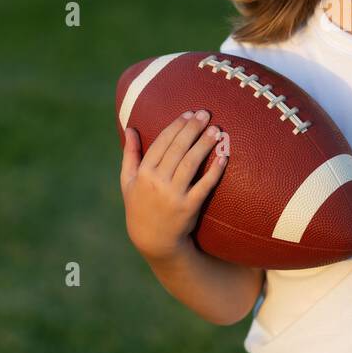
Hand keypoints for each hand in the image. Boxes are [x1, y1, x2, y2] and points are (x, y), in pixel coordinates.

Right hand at [119, 112, 227, 263]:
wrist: (152, 239)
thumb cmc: (139, 206)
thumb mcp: (128, 181)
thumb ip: (130, 154)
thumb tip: (130, 129)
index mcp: (143, 173)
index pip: (162, 143)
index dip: (176, 126)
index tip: (189, 113)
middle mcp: (157, 182)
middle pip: (178, 149)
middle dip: (193, 129)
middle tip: (206, 114)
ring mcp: (174, 195)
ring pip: (191, 163)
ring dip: (205, 145)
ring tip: (216, 130)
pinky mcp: (189, 207)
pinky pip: (204, 185)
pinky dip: (214, 171)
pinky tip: (223, 157)